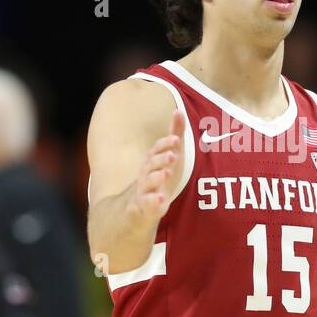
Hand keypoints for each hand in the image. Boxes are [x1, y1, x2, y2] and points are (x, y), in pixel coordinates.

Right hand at [128, 109, 185, 224]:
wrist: (138, 205)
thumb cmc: (157, 174)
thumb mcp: (168, 154)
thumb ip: (174, 134)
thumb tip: (179, 111)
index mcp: (152, 159)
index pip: (158, 149)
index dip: (166, 144)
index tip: (176, 139)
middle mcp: (146, 171)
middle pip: (152, 163)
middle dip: (162, 158)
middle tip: (173, 155)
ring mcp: (145, 188)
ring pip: (149, 182)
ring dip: (157, 176)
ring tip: (167, 173)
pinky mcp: (146, 205)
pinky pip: (148, 203)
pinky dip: (154, 202)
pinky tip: (162, 200)